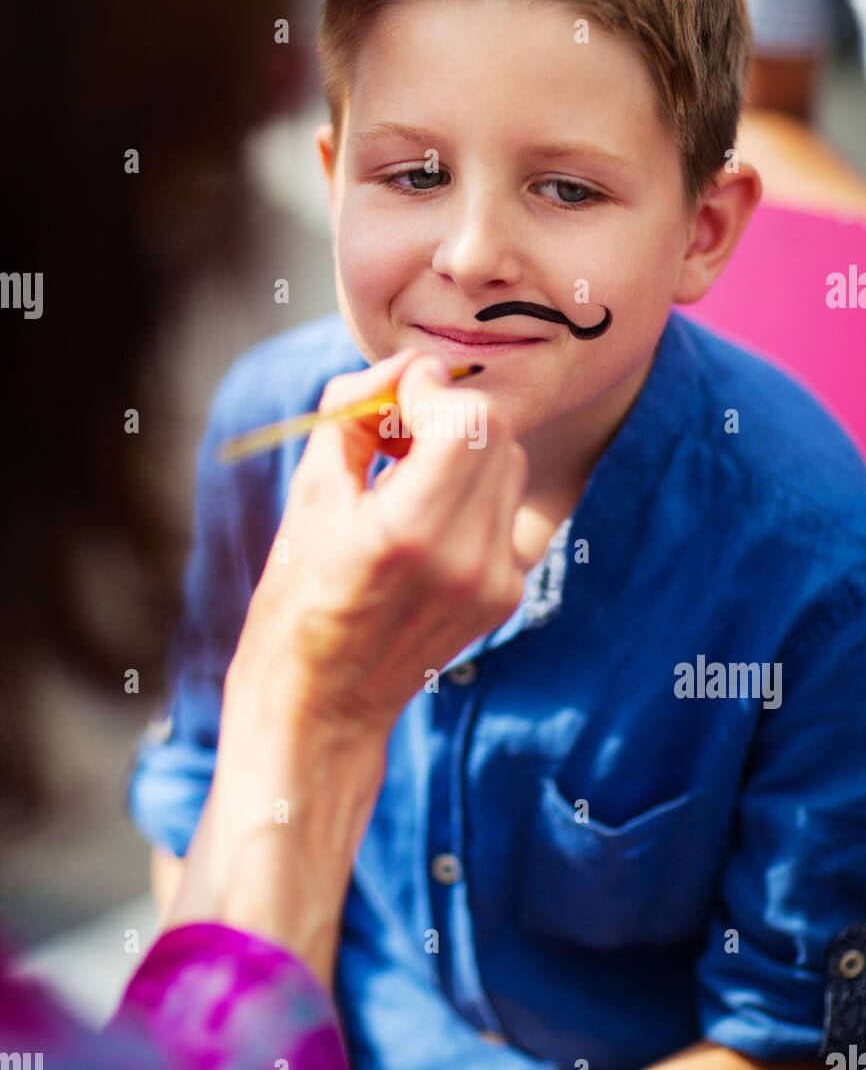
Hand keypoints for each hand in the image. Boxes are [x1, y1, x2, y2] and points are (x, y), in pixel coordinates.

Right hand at [224, 347, 533, 741]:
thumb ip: (355, 414)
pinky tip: (429, 514)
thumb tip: (404, 367)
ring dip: (463, 448)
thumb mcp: (310, 494)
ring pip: (509, 464)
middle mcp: (467, 557)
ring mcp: (496, 579)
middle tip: (393, 434)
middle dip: (445, 412)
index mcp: (411, 531)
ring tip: (406, 476)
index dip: (428, 389)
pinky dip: (474, 491)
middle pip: (496, 432)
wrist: (323, 702)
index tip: (389, 402)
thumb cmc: (299, 595)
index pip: (467, 417)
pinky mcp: (507, 593)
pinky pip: (510, 506)